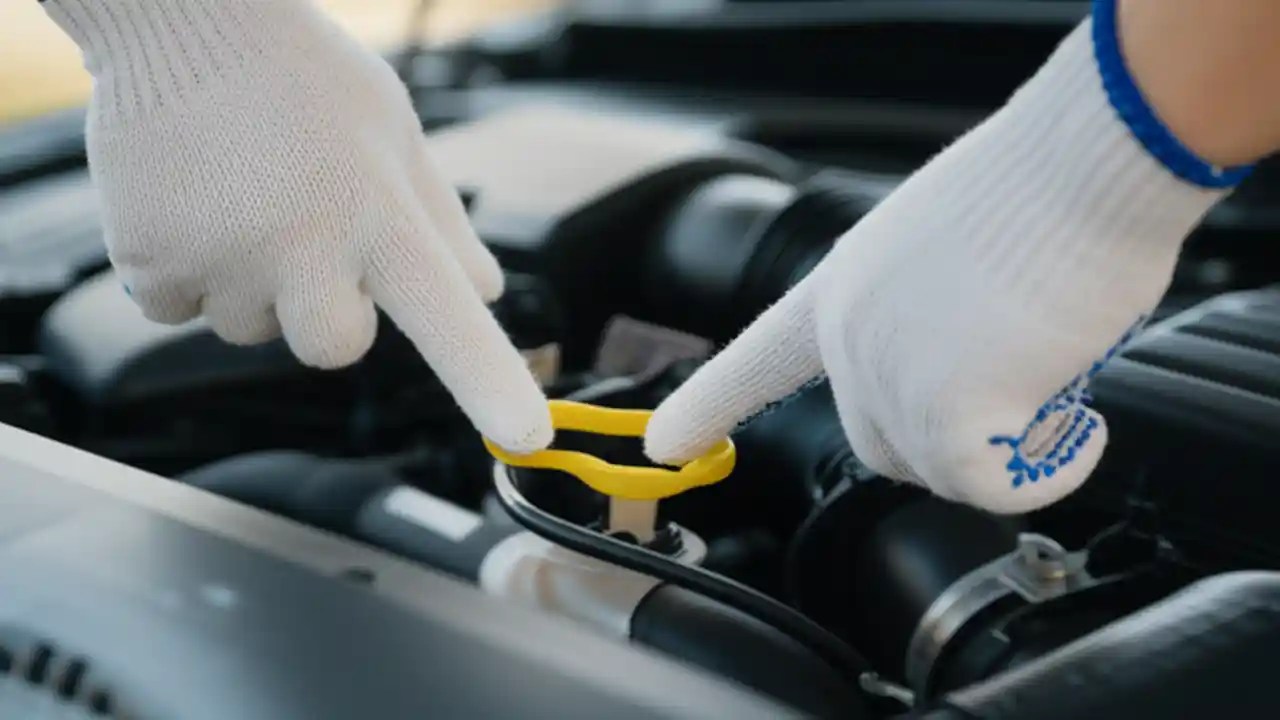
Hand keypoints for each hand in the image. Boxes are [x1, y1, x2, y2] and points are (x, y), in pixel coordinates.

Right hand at [44, 0, 550, 450]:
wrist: (179, 17)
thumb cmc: (301, 77)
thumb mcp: (392, 132)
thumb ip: (440, 220)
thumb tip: (485, 288)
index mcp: (379, 211)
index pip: (447, 314)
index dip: (489, 380)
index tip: (526, 434)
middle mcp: (304, 244)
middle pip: (335, 349)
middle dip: (327, 313)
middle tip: (307, 238)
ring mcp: (223, 258)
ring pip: (250, 326)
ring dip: (250, 282)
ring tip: (239, 195)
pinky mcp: (149, 260)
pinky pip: (177, 308)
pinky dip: (182, 269)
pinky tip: (189, 202)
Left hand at [644, 21, 1226, 513]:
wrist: (1084, 158)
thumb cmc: (1040, 189)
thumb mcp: (946, 252)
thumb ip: (926, 319)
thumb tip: (968, 369)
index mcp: (840, 288)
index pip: (759, 359)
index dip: (713, 405)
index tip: (667, 442)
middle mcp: (849, 337)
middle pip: (880, 444)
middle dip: (948, 438)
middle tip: (1017, 392)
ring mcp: (888, 376)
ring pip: (942, 470)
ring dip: (1008, 447)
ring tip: (1057, 377)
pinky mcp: (946, 412)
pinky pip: (994, 486)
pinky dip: (1045, 472)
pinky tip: (1078, 426)